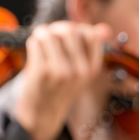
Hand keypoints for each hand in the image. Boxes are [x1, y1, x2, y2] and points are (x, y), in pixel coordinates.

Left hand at [14, 21, 111, 139]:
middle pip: (69, 31)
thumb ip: (91, 46)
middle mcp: (80, 71)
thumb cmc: (61, 84)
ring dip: (42, 36)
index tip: (68, 38)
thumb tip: (105, 29)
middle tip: (50, 38)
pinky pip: (36, 43)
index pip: (90, 34)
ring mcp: (61, 72)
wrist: (43, 110)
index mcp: (92, 69)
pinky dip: (32, 45)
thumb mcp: (81, 68)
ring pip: (50, 34)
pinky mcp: (42, 72)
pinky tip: (35, 56)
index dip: (77, 30)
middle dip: (57, 30)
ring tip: (41, 46)